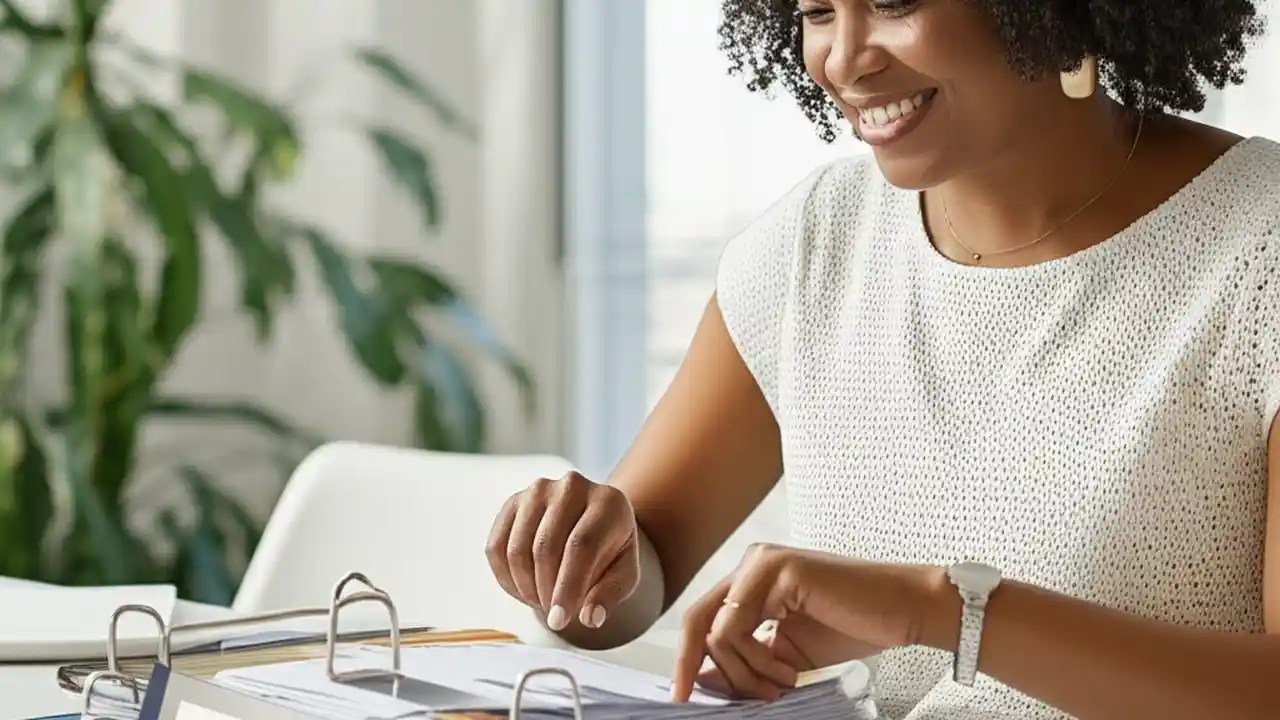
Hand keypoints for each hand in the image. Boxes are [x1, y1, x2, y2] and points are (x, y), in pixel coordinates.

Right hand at [485, 471, 639, 631]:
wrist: (592, 520)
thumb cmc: (610, 549)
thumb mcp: (623, 573)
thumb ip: (610, 594)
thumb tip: (590, 618)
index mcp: (608, 502)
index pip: (581, 546)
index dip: (567, 587)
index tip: (559, 620)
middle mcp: (571, 487)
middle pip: (545, 548)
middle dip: (545, 591)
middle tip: (553, 613)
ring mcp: (538, 491)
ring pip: (518, 549)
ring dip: (525, 587)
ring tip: (541, 600)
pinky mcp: (513, 502)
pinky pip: (496, 547)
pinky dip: (505, 578)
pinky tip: (523, 589)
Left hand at [672, 543, 945, 701]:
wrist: (902, 610)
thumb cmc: (853, 627)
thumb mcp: (785, 655)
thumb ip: (746, 661)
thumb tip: (701, 680)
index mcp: (751, 579)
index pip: (702, 618)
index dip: (687, 659)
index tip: (681, 698)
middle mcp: (752, 563)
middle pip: (697, 619)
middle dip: (697, 667)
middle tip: (712, 702)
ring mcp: (763, 562)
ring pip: (718, 630)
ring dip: (745, 672)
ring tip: (782, 684)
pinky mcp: (779, 570)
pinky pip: (738, 626)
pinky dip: (756, 660)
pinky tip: (788, 672)